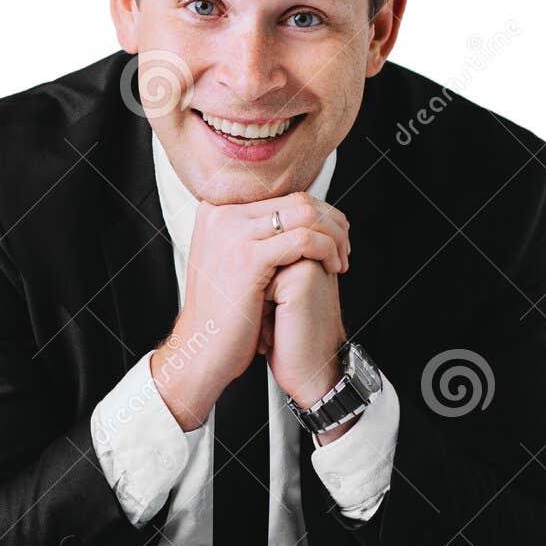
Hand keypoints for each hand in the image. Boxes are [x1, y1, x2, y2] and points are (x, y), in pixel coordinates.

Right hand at [150, 191, 348, 429]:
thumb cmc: (224, 311)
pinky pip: (304, 240)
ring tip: (340, 261)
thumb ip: (257, 233)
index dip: (317, 215)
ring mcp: (232, 234)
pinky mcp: (247, 258)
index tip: (332, 239)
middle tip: (343, 249)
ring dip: (334, 236)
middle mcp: (221, 215)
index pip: (283, 196)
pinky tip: (331, 268)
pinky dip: (326, 250)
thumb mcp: (232, 259)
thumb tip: (301, 215)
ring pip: (305, 214)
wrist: (202, 348)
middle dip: (331, 223)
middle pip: (298, 200)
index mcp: (217, 211)